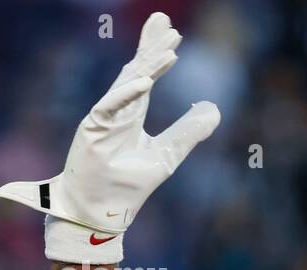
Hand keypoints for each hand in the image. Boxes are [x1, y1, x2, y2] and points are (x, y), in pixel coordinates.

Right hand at [0, 12, 219, 262]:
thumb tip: (213, 108)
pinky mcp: (93, 131)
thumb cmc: (128, 185)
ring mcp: (103, 118)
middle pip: (135, 71)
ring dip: (147, 66)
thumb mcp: (168, 154)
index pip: (146, 76)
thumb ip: (188, 132)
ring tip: (168, 49)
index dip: (157, 54)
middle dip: (150, 46)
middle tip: (165, 21)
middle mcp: (116, 111)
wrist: (102, 211)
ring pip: (127, 84)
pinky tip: (145, 80)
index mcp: (131, 114)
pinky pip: (110, 106)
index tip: (173, 33)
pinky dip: (128, 93)